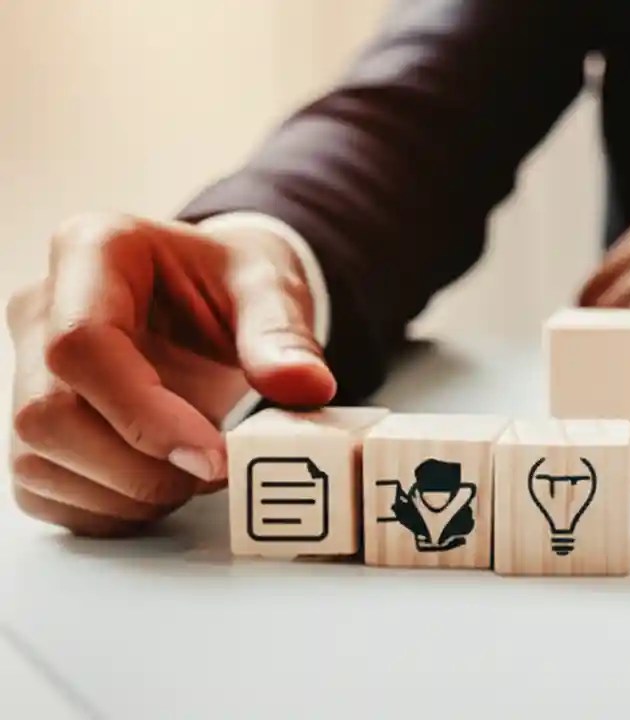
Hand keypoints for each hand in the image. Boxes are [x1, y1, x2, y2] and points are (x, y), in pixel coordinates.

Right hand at [8, 214, 335, 535]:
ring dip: (127, 493)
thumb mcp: (270, 286)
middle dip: (140, 465)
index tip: (214, 455)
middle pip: (48, 413)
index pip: (81, 345)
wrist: (212, 300)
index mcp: (92, 251)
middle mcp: (39, 308)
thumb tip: (305, 386)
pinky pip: (43, 489)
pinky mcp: (30, 423)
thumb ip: (283, 332)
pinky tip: (163, 486)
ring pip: (37, 458)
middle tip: (216, 469)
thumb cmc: (233, 284)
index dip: (144, 415)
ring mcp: (24, 368)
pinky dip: (108, 510)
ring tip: (197, 474)